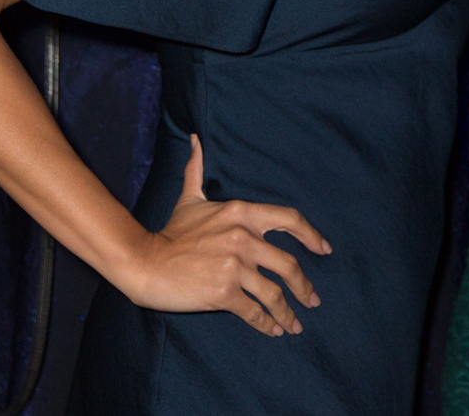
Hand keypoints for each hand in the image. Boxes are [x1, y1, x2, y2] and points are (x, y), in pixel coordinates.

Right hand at [118, 135, 331, 336]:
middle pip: (289, 264)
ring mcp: (234, 266)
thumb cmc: (170, 232)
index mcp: (242, 212)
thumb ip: (197, 169)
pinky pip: (254, 311)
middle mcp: (243, 238)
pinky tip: (273, 329)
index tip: (324, 250)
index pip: (290, 219)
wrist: (143, 261)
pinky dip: (266, 323)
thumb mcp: (190, 198)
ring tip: (295, 324)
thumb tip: (195, 139)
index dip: (311, 235)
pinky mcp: (223, 293)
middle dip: (305, 286)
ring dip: (288, 312)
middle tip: (313, 299)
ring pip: (274, 293)